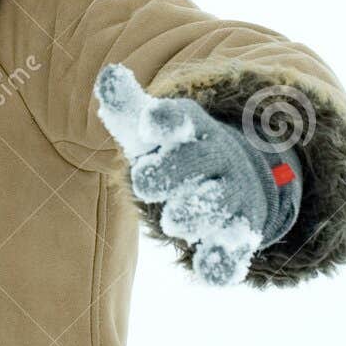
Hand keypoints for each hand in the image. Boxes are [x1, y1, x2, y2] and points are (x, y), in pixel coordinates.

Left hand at [93, 62, 290, 286]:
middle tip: (145, 184)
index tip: (149, 123)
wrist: (235, 177)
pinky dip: (223, 262)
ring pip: (219, 207)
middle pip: (199, 163)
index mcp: (194, 130)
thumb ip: (127, 106)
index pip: (181, 119)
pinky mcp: (238, 237)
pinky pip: (233, 252)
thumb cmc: (176, 150)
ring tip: (174, 222)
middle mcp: (218, 160)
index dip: (165, 121)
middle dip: (173, 173)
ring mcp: (231, 198)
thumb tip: (106, 76)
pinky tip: (209, 269)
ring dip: (198, 214)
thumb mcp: (150, 130)